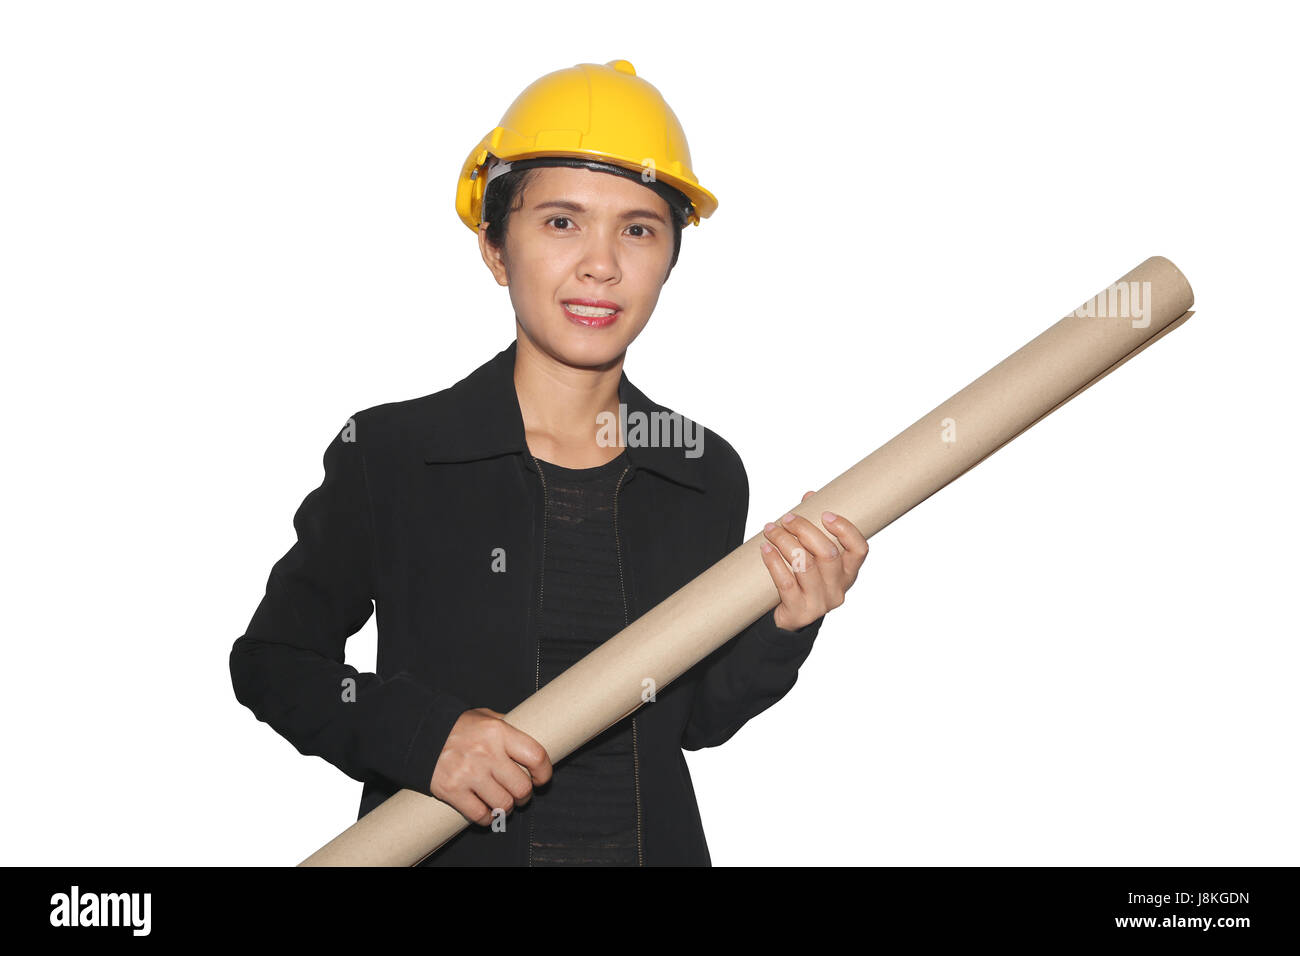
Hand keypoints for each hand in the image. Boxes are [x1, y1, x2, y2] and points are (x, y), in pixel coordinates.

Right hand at [429, 707, 553, 826]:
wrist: (419, 733)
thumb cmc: (457, 726)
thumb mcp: (484, 717)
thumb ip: (507, 727)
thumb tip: (530, 737)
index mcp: (498, 732)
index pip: (536, 756)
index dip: (544, 772)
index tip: (541, 778)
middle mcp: (486, 753)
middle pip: (522, 787)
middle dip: (524, 795)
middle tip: (519, 794)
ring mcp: (469, 773)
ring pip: (504, 804)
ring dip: (507, 808)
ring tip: (503, 803)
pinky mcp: (453, 791)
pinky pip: (481, 815)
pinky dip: (488, 818)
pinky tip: (487, 811)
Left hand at [760, 491, 868, 631]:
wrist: (788, 619)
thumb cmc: (803, 580)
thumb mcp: (814, 557)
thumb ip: (815, 528)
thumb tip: (810, 496)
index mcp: (848, 573)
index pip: (859, 550)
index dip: (846, 530)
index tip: (826, 514)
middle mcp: (838, 589)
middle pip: (827, 554)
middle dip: (805, 530)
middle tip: (787, 518)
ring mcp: (819, 603)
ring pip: (804, 566)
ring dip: (785, 542)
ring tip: (771, 529)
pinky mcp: (799, 612)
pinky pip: (786, 582)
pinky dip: (773, 561)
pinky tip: (765, 548)